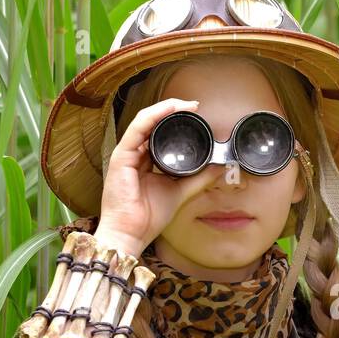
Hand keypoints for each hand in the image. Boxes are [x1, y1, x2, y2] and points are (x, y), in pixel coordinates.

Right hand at [95, 97, 218, 252]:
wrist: (132, 233)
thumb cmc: (149, 216)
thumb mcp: (180, 192)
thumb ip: (198, 178)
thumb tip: (218, 167)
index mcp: (145, 160)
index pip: (159, 132)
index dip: (176, 120)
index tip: (197, 114)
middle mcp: (134, 154)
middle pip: (152, 123)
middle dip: (173, 110)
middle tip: (195, 106)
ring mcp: (126, 154)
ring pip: (145, 120)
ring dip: (165, 109)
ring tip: (185, 105)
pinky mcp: (120, 156)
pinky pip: (137, 129)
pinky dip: (153, 116)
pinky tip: (168, 110)